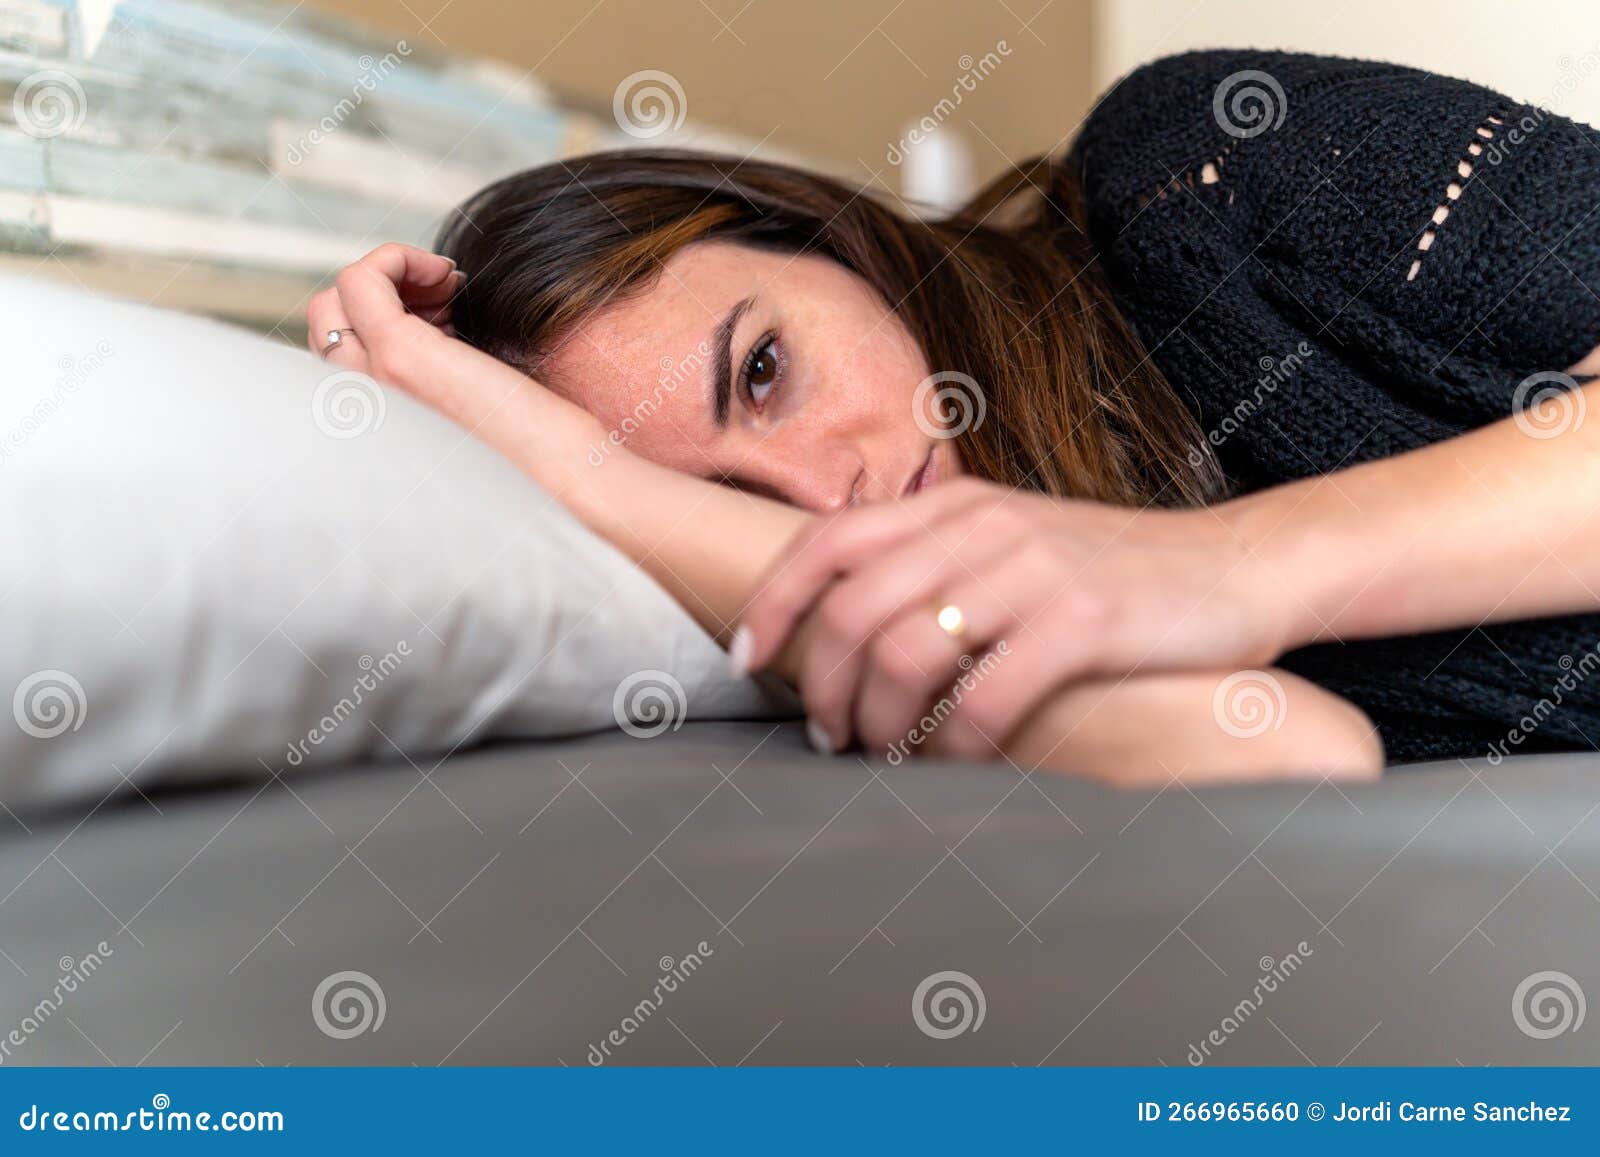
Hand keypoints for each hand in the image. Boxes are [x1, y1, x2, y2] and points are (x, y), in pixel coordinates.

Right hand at [306, 243, 604, 463]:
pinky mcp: (401, 357)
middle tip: (444, 295)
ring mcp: (377, 379)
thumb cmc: (528, 431)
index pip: (338, 343)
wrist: (558, 464)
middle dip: (382, 288)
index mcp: (378, 411)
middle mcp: (365, 403)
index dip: (387, 311)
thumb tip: (434, 312)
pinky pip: (363, 279)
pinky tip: (451, 277)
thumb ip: (434, 361)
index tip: (444, 308)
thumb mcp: (465, 390)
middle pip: (326, 317)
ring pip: (338, 296)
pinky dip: (400, 258)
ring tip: (450, 289)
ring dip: (394, 273)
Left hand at [739, 477, 1297, 759]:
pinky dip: (952, 746)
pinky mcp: (1085, 621)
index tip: (749, 658)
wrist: (1240, 566)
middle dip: (819, 683)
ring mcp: (1034, 569)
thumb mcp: (1015, 542)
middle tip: (826, 735)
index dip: (773, 603)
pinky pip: (985, 696)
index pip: (828, 542)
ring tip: (881, 753)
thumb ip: (940, 563)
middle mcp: (983, 526)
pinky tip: (954, 766)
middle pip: (851, 607)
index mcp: (955, 505)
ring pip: (904, 652)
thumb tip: (850, 624)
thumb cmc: (1115, 572)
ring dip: (876, 721)